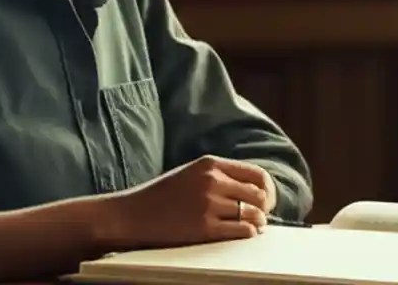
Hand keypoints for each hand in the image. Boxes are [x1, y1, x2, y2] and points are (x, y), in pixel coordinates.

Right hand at [98, 155, 272, 249]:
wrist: (132, 214)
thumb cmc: (160, 195)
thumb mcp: (190, 173)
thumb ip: (217, 175)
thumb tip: (250, 188)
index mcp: (210, 164)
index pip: (256, 173)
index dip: (266, 188)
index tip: (264, 199)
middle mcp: (212, 181)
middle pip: (258, 194)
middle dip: (264, 206)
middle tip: (262, 215)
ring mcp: (209, 205)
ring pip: (253, 214)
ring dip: (258, 222)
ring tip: (255, 226)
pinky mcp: (205, 227)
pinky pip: (241, 231)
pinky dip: (248, 233)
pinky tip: (246, 233)